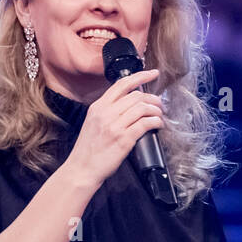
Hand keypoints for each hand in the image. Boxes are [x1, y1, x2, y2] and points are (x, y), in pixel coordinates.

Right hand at [63, 68, 165, 189]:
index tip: (152, 73)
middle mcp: (106, 113)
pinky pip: (145, 123)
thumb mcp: (93, 123)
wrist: (82, 168)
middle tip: (159, 105)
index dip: (140, 76)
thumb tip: (129, 104)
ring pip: (143, 108)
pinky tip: (158, 125)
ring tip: (159, 116)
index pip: (121, 84)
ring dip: (156, 110)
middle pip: (136, 95)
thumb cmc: (89, 149)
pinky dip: (156, 122)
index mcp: (98, 107)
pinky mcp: (124, 139)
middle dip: (153, 98)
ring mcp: (115, 125)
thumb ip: (108, 111)